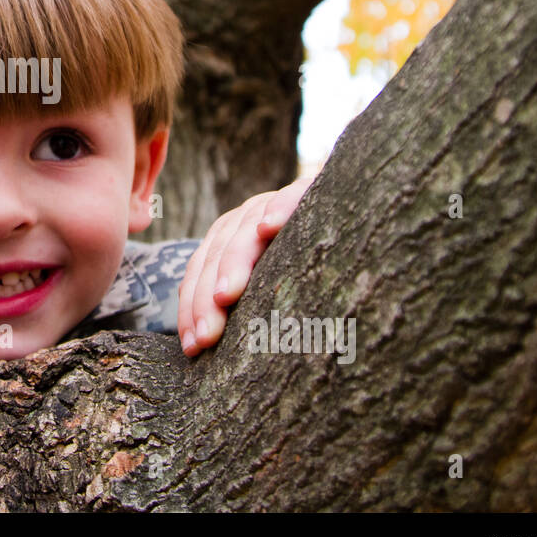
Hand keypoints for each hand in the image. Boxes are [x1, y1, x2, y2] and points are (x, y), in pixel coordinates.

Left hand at [177, 176, 314, 357]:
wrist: (345, 201)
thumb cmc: (304, 256)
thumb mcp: (268, 277)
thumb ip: (240, 296)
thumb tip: (202, 343)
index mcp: (227, 238)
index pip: (200, 271)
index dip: (192, 307)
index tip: (191, 346)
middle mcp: (243, 219)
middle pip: (216, 256)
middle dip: (206, 299)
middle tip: (205, 336)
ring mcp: (271, 203)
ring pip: (245, 230)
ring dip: (233, 262)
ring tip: (223, 295)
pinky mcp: (306, 189)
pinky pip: (290, 196)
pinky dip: (277, 209)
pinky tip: (268, 227)